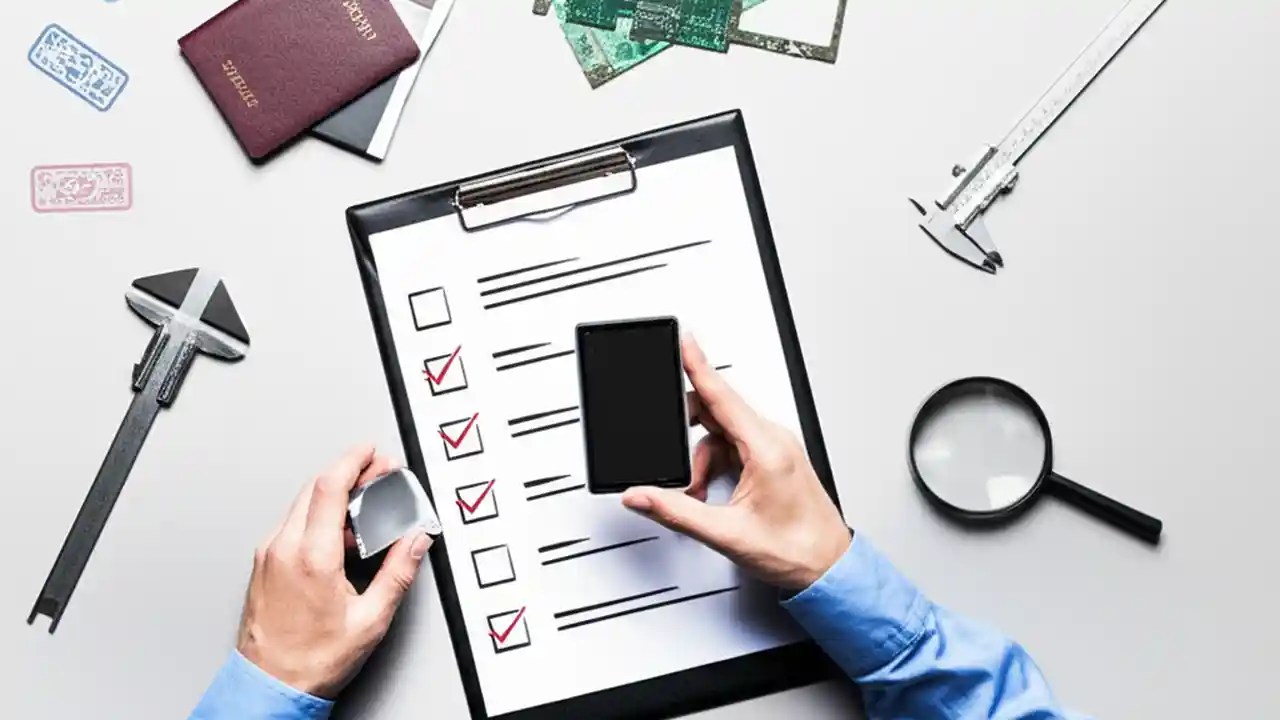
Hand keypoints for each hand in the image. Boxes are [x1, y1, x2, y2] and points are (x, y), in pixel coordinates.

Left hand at [237, 445, 432, 697]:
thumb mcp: (370, 619)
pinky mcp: (263, 566)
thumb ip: (398, 572)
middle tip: (375, 474)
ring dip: (332, 495)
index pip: (330, 485)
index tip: (371, 453)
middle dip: (348, 473)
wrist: (269, 686)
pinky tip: (337, 536)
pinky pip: (292, 525)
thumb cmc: (311, 661)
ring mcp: (269, 556)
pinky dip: (317, 517)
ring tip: (361, 509)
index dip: (353, 460)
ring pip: (301, 504)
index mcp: (312, 556)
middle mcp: (283, 549)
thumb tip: (416, 543)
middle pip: (315, 488)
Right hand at [622, 337, 850, 590]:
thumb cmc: (796, 548)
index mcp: (766, 448)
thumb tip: (642, 496)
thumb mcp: (726, 533)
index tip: (683, 340)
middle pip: (716, 412)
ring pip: (721, 433)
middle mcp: (773, 440)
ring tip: (698, 494)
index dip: (697, 365)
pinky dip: (715, 466)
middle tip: (677, 466)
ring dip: (701, 460)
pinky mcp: (774, 458)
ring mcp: (776, 447)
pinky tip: (712, 493)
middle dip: (688, 438)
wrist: (829, 566)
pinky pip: (733, 447)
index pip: (721, 395)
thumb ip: (676, 511)